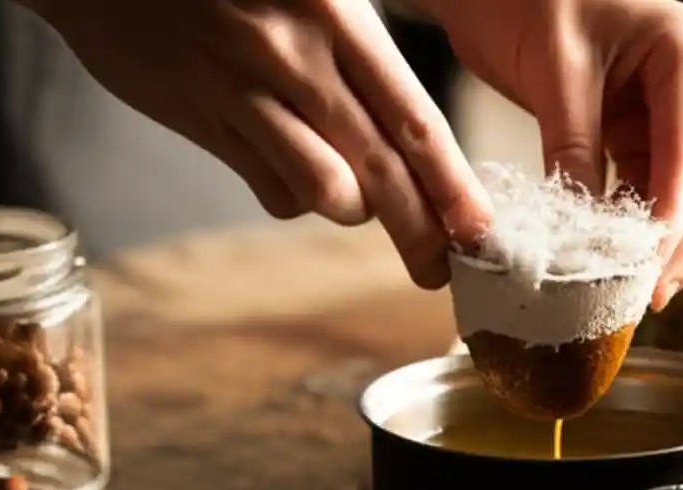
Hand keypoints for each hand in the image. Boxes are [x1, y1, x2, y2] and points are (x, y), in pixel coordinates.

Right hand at [27, 0, 490, 288]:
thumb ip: (363, 45)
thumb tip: (416, 130)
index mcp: (337, 17)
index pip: (413, 118)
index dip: (453, 185)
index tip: (479, 230)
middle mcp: (294, 59)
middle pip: (379, 170)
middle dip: (419, 232)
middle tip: (440, 272)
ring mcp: (243, 94)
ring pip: (323, 189)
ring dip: (351, 207)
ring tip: (359, 196)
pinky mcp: (203, 119)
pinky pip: (267, 187)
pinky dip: (294, 196)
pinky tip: (297, 170)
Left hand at [422, 0, 682, 308]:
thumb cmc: (525, 1)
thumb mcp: (552, 75)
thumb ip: (575, 149)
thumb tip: (584, 233)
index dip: (678, 214)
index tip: (653, 268)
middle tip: (657, 292)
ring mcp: (675, 105)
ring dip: (668, 237)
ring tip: (637, 287)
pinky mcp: (644, 126)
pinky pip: (653, 183)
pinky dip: (638, 221)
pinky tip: (619, 257)